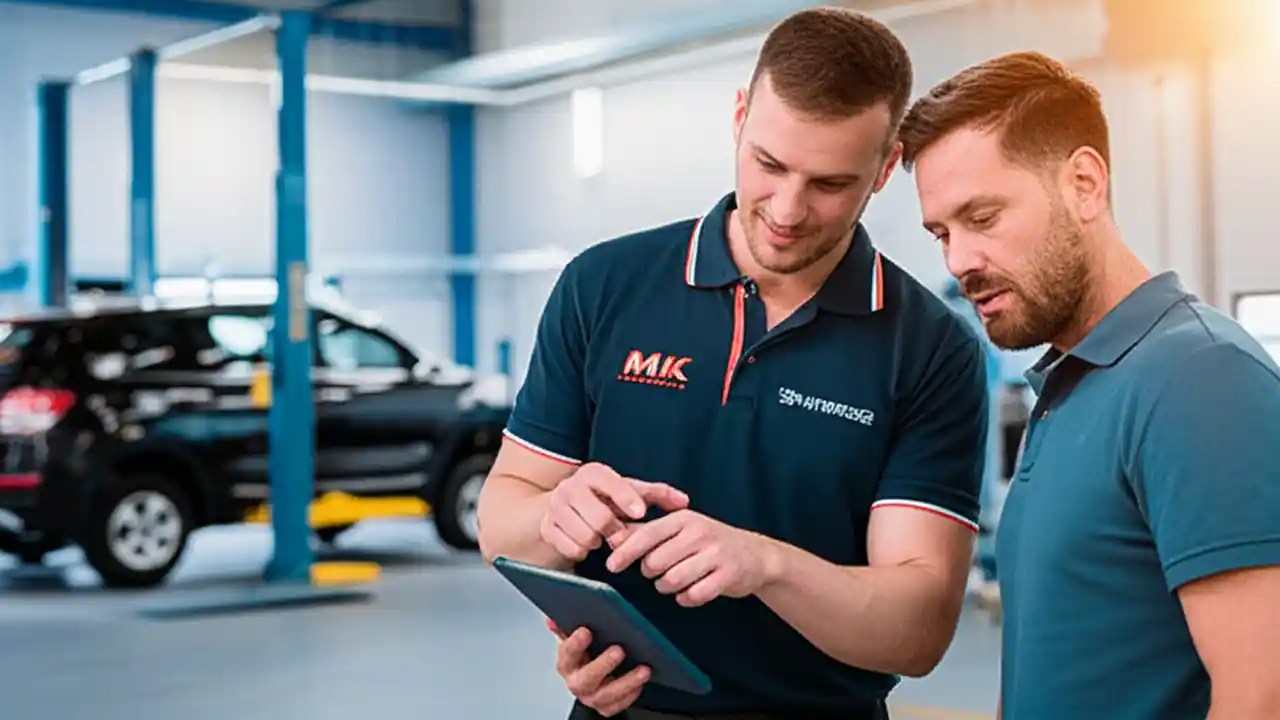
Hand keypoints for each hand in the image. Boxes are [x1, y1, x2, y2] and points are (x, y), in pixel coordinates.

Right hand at [541, 462, 688, 562]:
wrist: (562, 506)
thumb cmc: (603, 499)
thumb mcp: (629, 492)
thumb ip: (657, 495)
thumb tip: (685, 502)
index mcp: (594, 474)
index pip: (613, 484)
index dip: (627, 499)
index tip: (639, 513)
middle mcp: (571, 486)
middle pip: (601, 519)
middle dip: (614, 532)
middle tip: (619, 535)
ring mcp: (555, 507)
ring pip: (586, 537)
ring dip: (598, 543)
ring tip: (600, 538)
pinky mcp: (546, 528)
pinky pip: (570, 548)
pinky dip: (581, 551)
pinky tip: (585, 544)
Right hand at [549, 620, 650, 716]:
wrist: (591, 680)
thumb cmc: (584, 657)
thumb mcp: (574, 640)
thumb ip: (565, 627)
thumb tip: (553, 619)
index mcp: (567, 663)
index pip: (567, 653)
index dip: (574, 644)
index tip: (585, 631)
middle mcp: (577, 682)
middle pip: (585, 678)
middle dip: (602, 665)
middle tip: (618, 650)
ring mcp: (592, 697)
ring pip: (607, 694)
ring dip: (626, 682)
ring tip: (643, 670)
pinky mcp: (606, 707)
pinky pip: (618, 705)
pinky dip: (631, 694)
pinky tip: (641, 683)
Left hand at [605, 509, 774, 606]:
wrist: (756, 555)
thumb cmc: (709, 543)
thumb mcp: (679, 530)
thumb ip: (645, 532)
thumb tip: (612, 536)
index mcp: (683, 519)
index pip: (646, 534)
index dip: (626, 552)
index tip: (611, 566)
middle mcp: (699, 532)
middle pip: (656, 562)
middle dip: (651, 573)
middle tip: (658, 572)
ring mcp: (716, 553)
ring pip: (673, 580)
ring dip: (667, 587)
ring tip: (673, 583)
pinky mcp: (728, 575)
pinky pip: (694, 595)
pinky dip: (687, 599)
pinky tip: (691, 592)